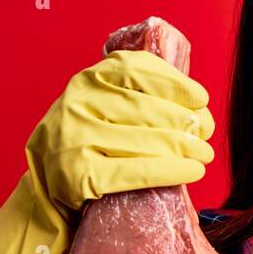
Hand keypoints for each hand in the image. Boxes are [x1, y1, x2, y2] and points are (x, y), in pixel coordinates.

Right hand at [27, 49, 215, 214]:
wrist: (46, 183)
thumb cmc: (88, 141)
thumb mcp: (100, 105)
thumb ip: (135, 95)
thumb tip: (196, 108)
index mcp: (88, 79)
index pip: (138, 70)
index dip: (175, 84)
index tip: (200, 99)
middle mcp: (80, 104)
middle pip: (150, 109)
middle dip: (188, 122)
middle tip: (207, 134)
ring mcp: (78, 139)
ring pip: (148, 140)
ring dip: (187, 148)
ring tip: (205, 154)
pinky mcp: (82, 174)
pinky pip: (139, 171)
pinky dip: (172, 170)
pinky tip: (193, 171)